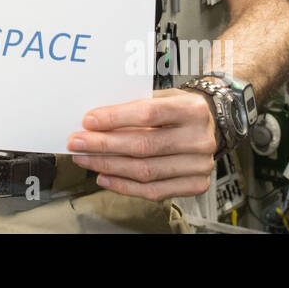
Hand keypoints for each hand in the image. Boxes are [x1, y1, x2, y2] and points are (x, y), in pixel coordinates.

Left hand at [67, 88, 217, 200]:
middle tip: (77, 142)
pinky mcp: (196, 184)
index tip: (88, 121)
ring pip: (145, 171)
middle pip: (143, 145)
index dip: (115, 118)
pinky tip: (104, 177)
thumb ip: (135, 105)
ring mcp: (199, 165)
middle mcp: (199, 138)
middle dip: (103, 145)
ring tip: (85, 159)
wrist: (211, 126)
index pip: (149, 113)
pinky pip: (154, 191)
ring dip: (108, 166)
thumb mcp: (164, 96)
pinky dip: (124, 186)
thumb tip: (95, 120)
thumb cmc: (180, 110)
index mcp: (192, 109)